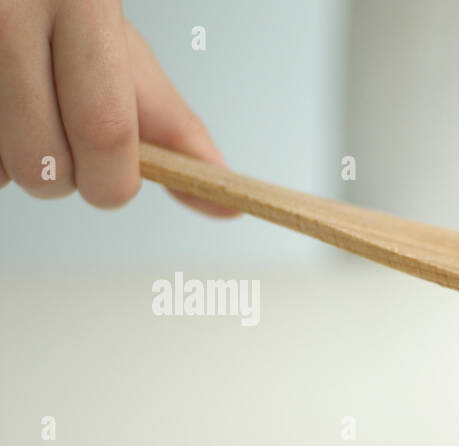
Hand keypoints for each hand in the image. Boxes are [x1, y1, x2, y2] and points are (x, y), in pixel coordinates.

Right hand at [0, 0, 234, 214]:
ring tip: (15, 109)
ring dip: (10, 165)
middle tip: (59, 138)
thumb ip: (173, 130)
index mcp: (83, 1)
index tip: (113, 181)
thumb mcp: (118, 51)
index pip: (106, 130)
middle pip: (44, 164)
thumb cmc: (56, 8)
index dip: (112, 180)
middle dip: (61, 178)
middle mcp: (12, 8)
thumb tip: (227, 205)